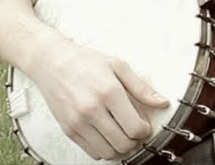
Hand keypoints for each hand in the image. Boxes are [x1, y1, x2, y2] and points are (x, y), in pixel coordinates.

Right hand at [28, 38, 168, 160]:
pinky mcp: (68, 130)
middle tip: (134, 130)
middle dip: (134, 140)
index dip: (145, 130)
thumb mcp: (118, 67)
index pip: (134, 128)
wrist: (53, 63)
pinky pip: (92, 152)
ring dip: (119, 147)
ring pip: (108, 152)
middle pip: (123, 143)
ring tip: (121, 133)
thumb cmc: (85, 62)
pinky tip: (106, 134)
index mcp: (108, 92)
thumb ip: (141, 88)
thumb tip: (161, 102)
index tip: (144, 124)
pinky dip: (103, 149)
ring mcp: (78, 122)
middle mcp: (92, 110)